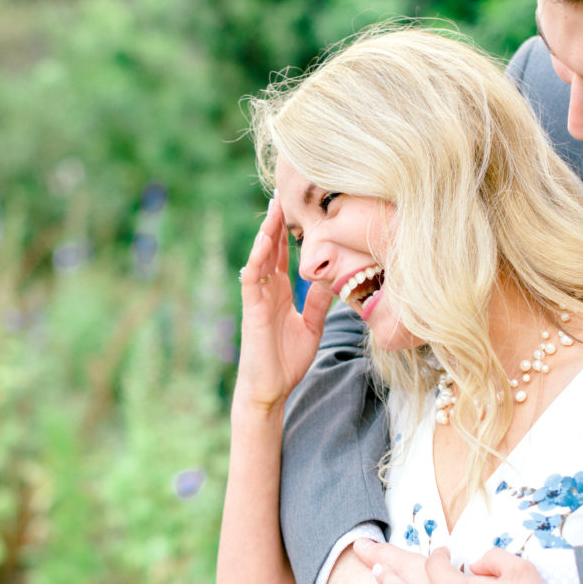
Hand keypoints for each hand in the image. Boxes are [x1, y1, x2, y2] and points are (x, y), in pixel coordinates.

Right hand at [233, 199, 333, 412]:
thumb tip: (330, 279)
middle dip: (276, 223)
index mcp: (279, 293)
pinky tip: (264, 242)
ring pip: (260, 259)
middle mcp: (267, 291)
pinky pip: (252, 280)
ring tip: (273, 209)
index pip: (284, 255)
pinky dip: (257, 260)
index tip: (297, 206)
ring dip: (266, 234)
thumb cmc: (287, 361)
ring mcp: (258, 299)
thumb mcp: (311, 325)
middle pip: (271, 249)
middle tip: (282, 194)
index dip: (289, 232)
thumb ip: (317, 302)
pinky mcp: (253, 310)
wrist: (270, 389)